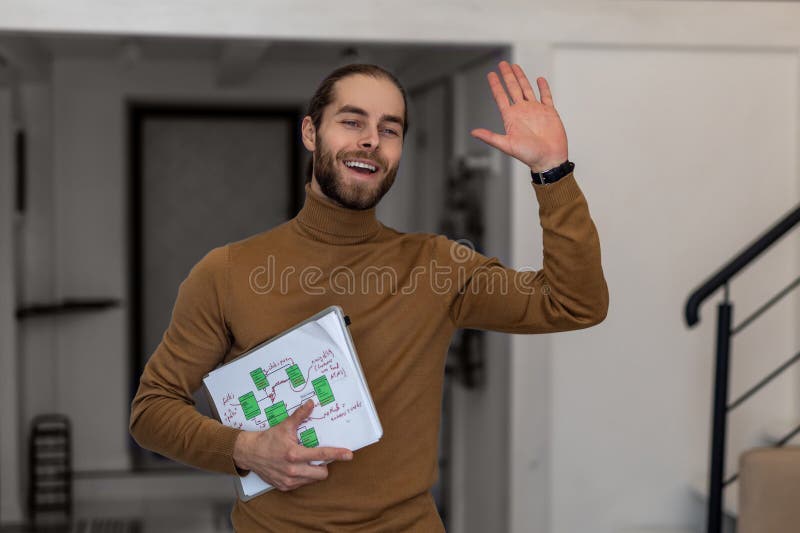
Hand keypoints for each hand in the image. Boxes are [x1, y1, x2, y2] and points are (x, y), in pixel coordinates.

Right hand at [232, 399, 352, 491]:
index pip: (321, 454)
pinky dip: (304, 477)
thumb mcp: (285, 426)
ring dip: (314, 471)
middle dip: (324, 466)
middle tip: (319, 458)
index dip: (337, 454)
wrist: (249, 453)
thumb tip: (311, 403)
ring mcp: (289, 481)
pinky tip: (297, 468)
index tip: (348, 454)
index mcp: (294, 454)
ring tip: (307, 461)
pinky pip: (302, 484)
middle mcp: (293, 470)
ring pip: (313, 480)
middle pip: (322, 473)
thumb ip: (300, 415)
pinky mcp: (284, 487)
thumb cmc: (268, 439)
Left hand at [471, 61, 568, 172]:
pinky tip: (539, 79)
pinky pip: (546, 96)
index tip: (491, 75)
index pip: (501, 97)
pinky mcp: (549, 112)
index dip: (495, 85)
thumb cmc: (529, 155)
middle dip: (507, 76)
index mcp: (511, 117)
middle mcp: (522, 112)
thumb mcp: (507, 145)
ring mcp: (536, 111)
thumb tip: (473, 132)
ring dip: (521, 78)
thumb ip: (490, 137)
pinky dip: (543, 88)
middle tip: (502, 64)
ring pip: (527, 89)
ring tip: (515, 66)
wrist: (549, 159)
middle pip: (513, 89)